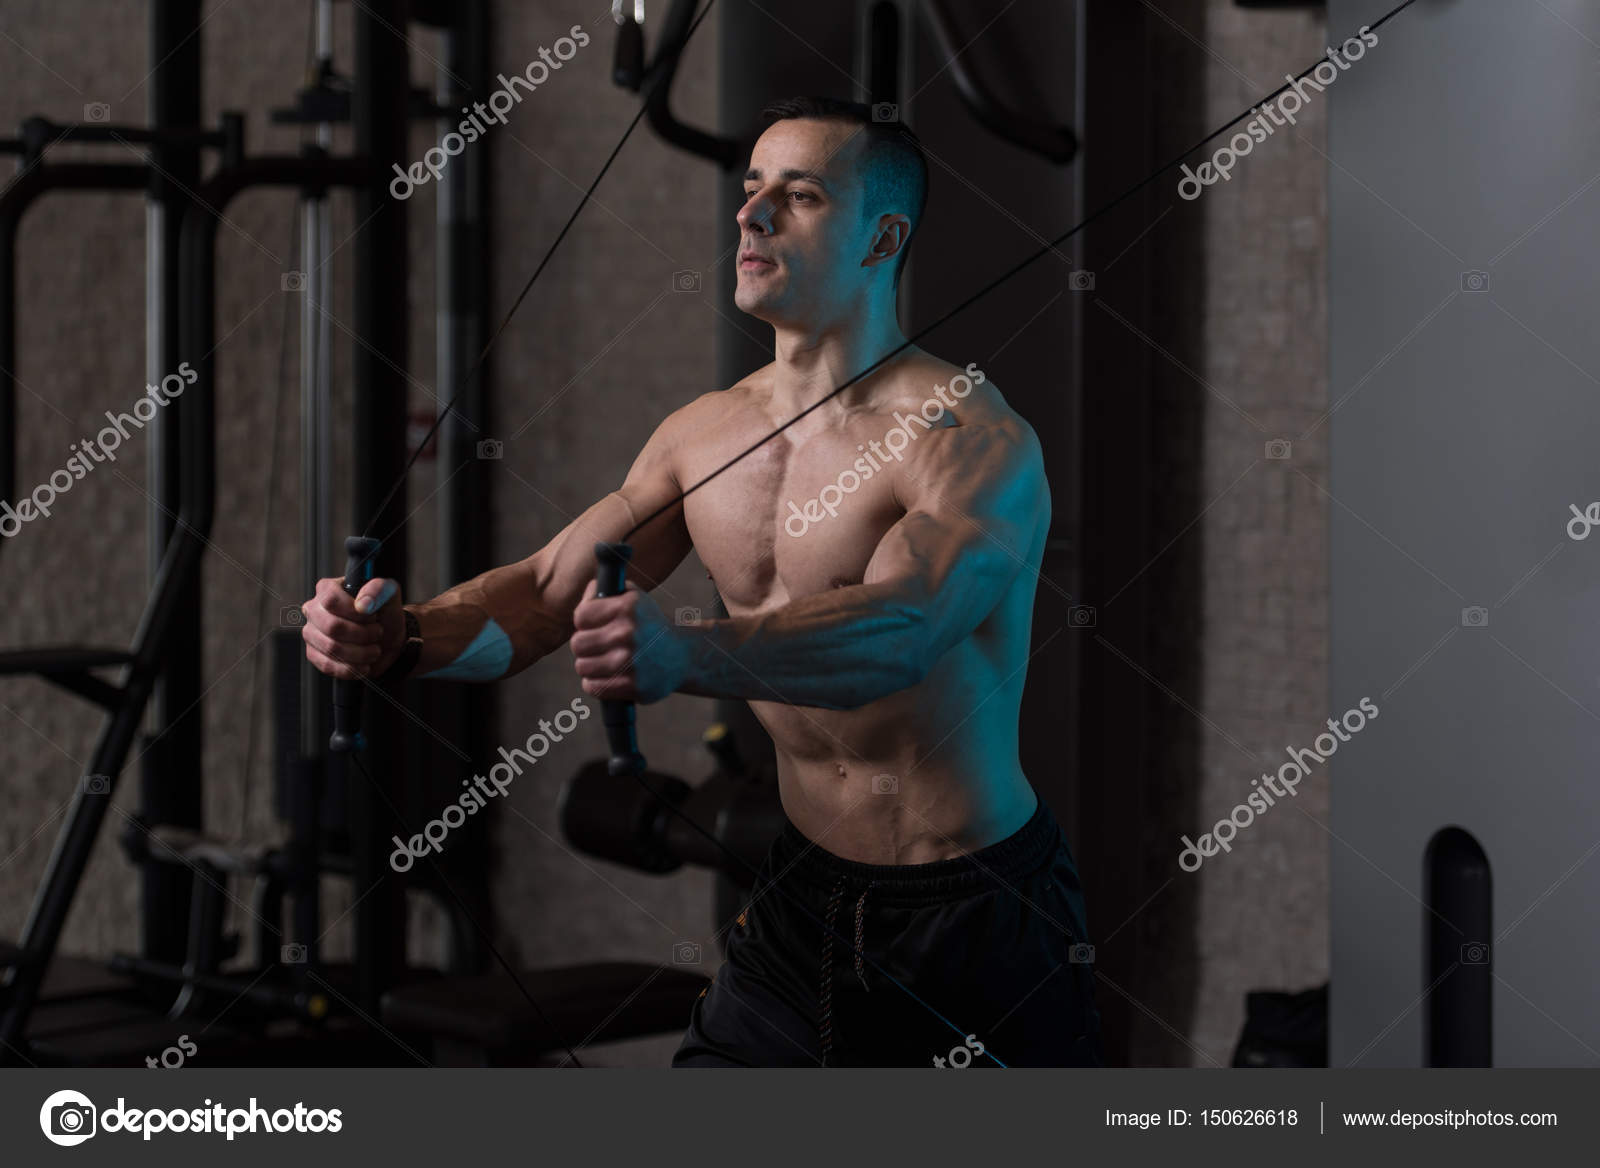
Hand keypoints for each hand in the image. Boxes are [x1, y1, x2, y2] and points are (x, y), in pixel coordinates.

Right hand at [301, 575, 404, 679]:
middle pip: (332, 626)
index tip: (373, 617)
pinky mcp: (314, 654)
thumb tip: (362, 605)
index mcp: (328, 589)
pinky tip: (363, 664)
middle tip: (377, 633)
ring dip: (361, 653)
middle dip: (362, 635)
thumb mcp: (389, 594)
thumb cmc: (384, 613)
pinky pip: (327, 665)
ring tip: (374, 649)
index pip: (331, 600)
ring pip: (332, 648)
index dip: (356, 613)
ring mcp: (311, 632)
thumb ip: (378, 590)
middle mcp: (314, 609)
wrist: (387, 638)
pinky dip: (351, 668)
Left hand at [569, 578, 688, 702]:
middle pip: (578, 644)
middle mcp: (629, 633)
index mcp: (628, 608)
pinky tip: (608, 676)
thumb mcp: (634, 599)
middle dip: (585, 645)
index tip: (592, 626)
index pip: (581, 616)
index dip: (584, 622)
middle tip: (597, 646)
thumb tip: (585, 596)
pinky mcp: (634, 686)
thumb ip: (604, 592)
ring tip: (603, 661)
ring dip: (589, 666)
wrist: (683, 655)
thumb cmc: (650, 625)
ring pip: (583, 667)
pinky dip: (596, 683)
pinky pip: (594, 687)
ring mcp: (631, 662)